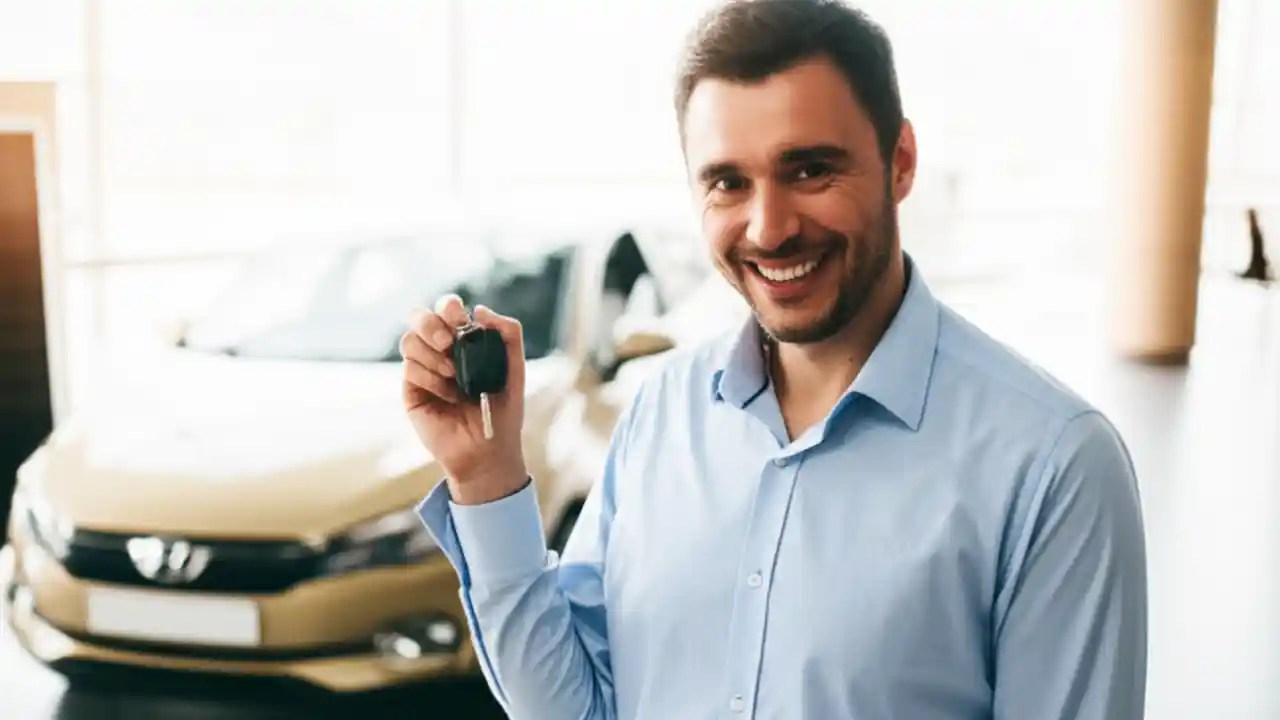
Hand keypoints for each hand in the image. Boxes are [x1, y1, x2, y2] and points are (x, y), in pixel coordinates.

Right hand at [400, 294, 527, 504]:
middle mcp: (440, 351)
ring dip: (432, 355)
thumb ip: (508, 333)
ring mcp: (424, 369)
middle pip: (419, 317)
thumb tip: (479, 309)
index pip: (447, 309)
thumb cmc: (503, 410)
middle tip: (447, 342)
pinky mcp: (412, 390)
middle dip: (430, 323)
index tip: (460, 320)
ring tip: (453, 375)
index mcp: (464, 340)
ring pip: (409, 340)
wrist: (487, 449)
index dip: (448, 306)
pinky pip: (409, 368)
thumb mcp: (515, 369)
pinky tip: (448, 395)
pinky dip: (431, 378)